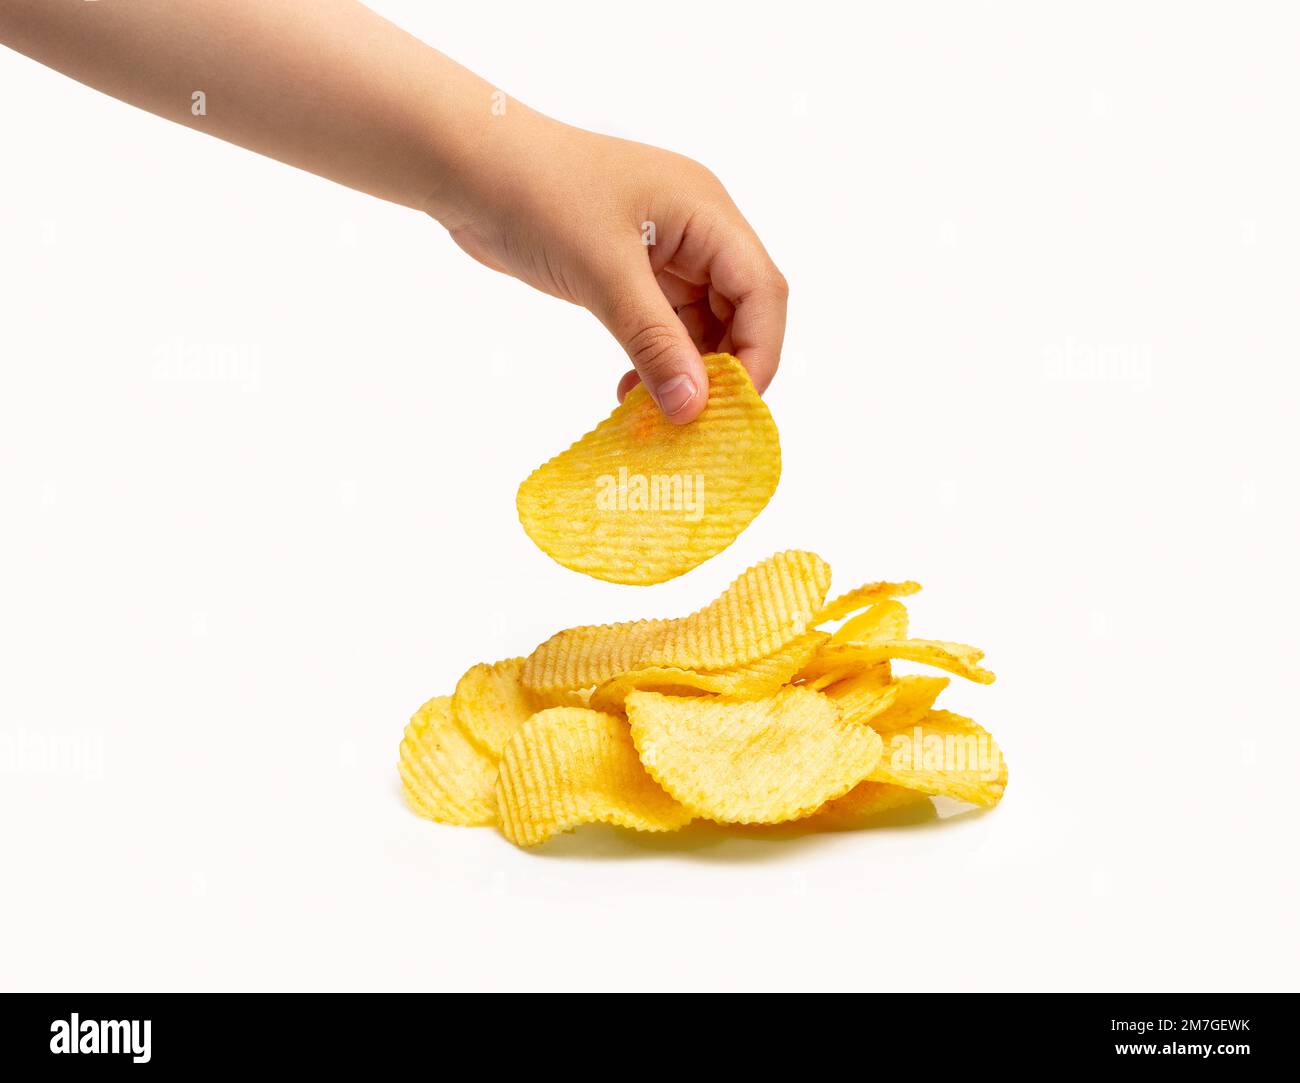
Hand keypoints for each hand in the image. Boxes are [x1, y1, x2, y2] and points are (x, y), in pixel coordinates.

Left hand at [429, 113, 787, 422]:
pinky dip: (655, 360)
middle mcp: (696, 229)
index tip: (729, 410)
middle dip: (723, 369)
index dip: (757, 353)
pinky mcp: (630, 269)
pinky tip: (632, 392)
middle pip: (739, 311)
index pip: (761, 291)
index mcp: (706, 212)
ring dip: (685, 371)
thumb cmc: (537, 196)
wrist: (468, 167)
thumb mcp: (602, 274)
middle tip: (693, 420)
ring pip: (700, 324)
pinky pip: (662, 325)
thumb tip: (694, 407)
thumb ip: (654, 342)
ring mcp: (664, 249)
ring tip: (656, 415)